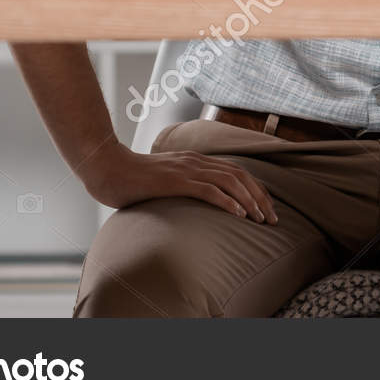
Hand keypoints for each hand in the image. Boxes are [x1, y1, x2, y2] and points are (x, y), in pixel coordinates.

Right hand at [82, 144, 277, 222]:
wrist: (107, 168)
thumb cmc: (131, 179)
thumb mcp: (164, 180)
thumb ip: (181, 185)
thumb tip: (194, 201)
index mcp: (196, 160)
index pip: (236, 172)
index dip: (255, 189)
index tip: (266, 208)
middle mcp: (196, 162)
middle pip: (240, 176)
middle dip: (261, 197)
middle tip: (272, 219)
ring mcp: (186, 170)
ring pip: (230, 182)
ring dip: (250, 201)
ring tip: (261, 219)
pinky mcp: (176, 181)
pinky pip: (209, 190)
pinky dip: (228, 202)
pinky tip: (239, 214)